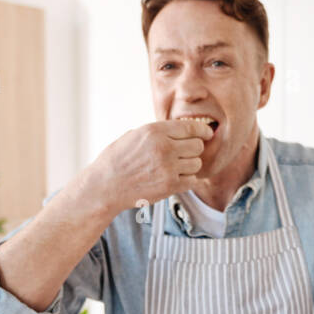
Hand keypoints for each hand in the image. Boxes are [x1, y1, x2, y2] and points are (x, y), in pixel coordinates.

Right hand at [83, 118, 213, 213]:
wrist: (105, 186)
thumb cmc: (117, 160)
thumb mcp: (134, 135)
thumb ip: (157, 132)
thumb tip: (178, 130)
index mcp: (154, 131)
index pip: (190, 127)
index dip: (202, 131)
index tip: (207, 134)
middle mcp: (164, 147)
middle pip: (197, 146)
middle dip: (193, 150)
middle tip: (184, 154)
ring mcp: (168, 167)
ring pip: (197, 164)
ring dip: (190, 166)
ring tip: (176, 168)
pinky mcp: (170, 186)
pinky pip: (192, 181)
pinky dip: (186, 181)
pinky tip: (176, 179)